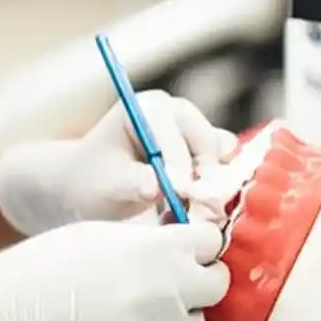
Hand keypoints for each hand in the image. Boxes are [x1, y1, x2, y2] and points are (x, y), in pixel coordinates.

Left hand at [0, 91, 237, 234]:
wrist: (92, 189)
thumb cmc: (93, 182)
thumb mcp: (108, 185)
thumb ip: (134, 183)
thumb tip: (159, 187)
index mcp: (147, 108)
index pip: (174, 135)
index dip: (179, 166)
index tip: (179, 195)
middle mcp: (176, 111)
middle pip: (208, 142)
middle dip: (204, 177)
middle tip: (196, 211)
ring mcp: (195, 130)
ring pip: (223, 156)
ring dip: (215, 185)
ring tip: (195, 212)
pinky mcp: (207, 153)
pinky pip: (228, 168)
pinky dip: (218, 190)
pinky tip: (199, 211)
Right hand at [0, 221, 228, 320]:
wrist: (17, 309)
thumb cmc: (51, 263)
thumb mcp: (103, 233)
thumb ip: (147, 240)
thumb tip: (175, 246)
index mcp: (157, 245)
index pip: (210, 239)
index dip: (198, 244)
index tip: (187, 249)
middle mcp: (168, 285)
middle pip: (217, 284)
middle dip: (200, 281)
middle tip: (174, 282)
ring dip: (178, 317)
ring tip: (143, 310)